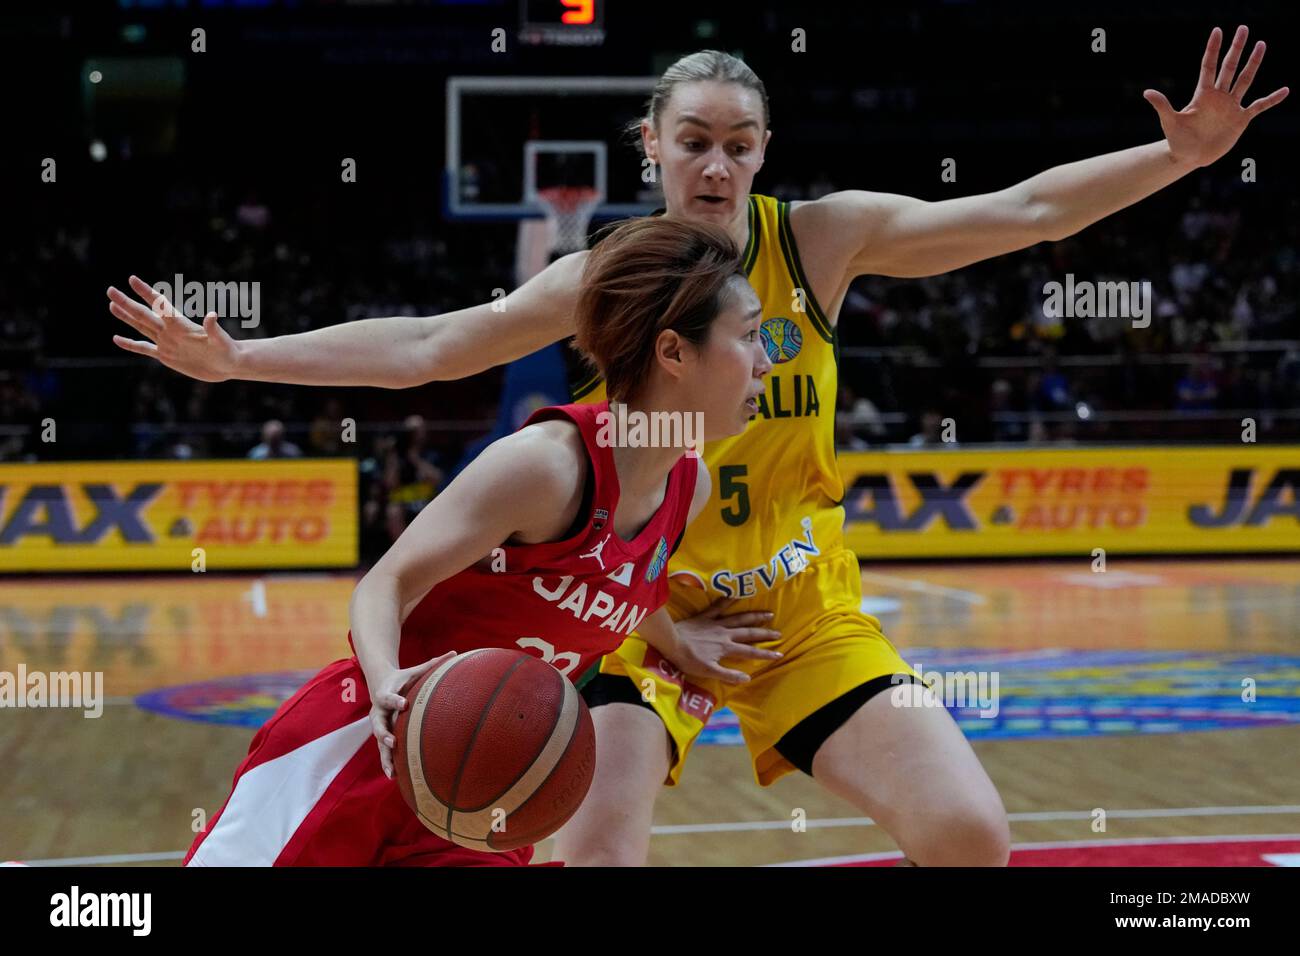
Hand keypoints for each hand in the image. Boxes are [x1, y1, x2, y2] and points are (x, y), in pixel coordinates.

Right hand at [107, 275, 242, 381]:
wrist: (227, 365)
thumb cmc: (227, 351)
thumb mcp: (221, 340)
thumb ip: (214, 328)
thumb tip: (212, 315)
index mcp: (181, 324)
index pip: (160, 304)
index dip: (146, 292)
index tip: (132, 279)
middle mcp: (170, 331)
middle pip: (143, 314)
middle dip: (127, 302)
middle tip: (110, 289)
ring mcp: (166, 343)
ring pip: (141, 327)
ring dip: (126, 317)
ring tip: (112, 305)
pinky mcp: (165, 356)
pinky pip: (144, 349)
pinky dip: (130, 344)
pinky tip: (116, 338)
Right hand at [365, 651, 455, 778]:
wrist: (381, 684)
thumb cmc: (402, 678)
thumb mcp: (414, 670)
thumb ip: (432, 664)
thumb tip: (455, 653)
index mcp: (385, 694)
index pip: (388, 697)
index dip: (395, 699)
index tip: (404, 703)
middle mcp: (378, 711)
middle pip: (377, 724)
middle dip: (384, 733)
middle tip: (393, 740)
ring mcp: (379, 725)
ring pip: (379, 743)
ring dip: (385, 756)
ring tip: (392, 771)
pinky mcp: (382, 735)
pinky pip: (383, 751)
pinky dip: (387, 763)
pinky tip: (394, 777)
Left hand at [670, 598, 781, 684]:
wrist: (671, 641)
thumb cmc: (688, 659)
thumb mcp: (708, 671)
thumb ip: (728, 675)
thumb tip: (748, 678)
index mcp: (726, 648)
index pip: (750, 652)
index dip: (765, 654)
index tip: (779, 654)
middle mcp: (725, 634)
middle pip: (749, 633)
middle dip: (765, 633)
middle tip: (779, 633)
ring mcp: (716, 623)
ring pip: (739, 618)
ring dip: (755, 616)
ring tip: (768, 613)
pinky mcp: (705, 616)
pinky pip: (719, 605)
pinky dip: (728, 599)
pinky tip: (736, 592)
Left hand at [1144, 25, 1288, 169]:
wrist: (1189, 157)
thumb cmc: (1177, 140)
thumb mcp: (1170, 122)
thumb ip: (1162, 106)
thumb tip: (1147, 92)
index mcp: (1203, 94)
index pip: (1208, 66)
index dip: (1213, 49)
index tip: (1218, 30)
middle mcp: (1219, 96)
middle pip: (1230, 67)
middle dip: (1237, 49)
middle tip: (1244, 29)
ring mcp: (1231, 106)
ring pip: (1245, 80)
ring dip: (1253, 63)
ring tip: (1261, 45)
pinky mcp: (1240, 119)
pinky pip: (1259, 106)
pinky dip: (1272, 99)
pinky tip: (1286, 90)